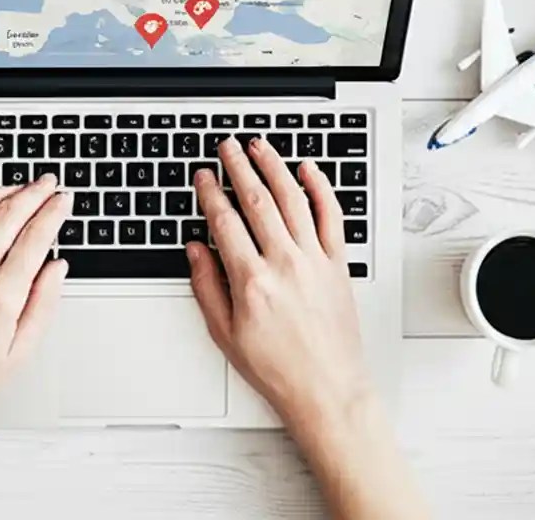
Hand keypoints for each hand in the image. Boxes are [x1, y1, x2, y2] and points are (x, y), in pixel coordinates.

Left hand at [0, 175, 71, 440]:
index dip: (54, 212)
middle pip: (8, 214)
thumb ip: (42, 306)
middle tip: (47, 183)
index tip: (63, 201)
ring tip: (15, 188)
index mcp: (0, 297)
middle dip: (34, 192)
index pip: (35, 238)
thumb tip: (56, 270)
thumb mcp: (18, 356)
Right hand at [187, 137, 372, 430]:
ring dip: (274, 167)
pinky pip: (331, 216)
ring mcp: (314, 260)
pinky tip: (309, 170)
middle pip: (257, 200)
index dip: (210, 193)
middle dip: (238, 166)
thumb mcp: (225, 334)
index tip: (204, 177)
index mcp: (252, 281)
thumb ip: (207, 287)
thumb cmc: (278, 368)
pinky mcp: (338, 264)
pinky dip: (320, 188)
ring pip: (293, 199)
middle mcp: (284, 264)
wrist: (326, 388)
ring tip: (260, 147)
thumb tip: (196, 251)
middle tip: (227, 147)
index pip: (224, 222)